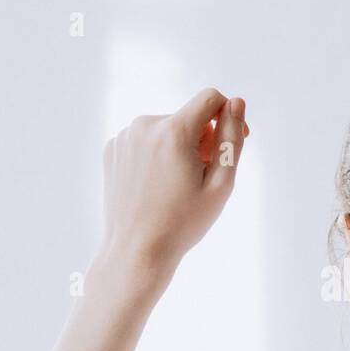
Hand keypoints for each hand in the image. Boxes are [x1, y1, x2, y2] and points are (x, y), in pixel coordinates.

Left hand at [99, 88, 247, 271]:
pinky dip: (156, 154)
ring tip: (176, 184)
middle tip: (200, 177)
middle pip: (187, 116)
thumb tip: (237, 103)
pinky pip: (144, 140)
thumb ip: (231, 138)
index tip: (227, 143)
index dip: (226, 116)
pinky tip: (155, 184)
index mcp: (173, 131)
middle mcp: (144, 126)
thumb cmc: (182, 223)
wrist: (136, 251)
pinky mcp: (112, 149)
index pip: (210, 98)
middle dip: (200, 139)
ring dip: (177, 147)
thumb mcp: (220, 183)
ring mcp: (124, 137)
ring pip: (165, 128)